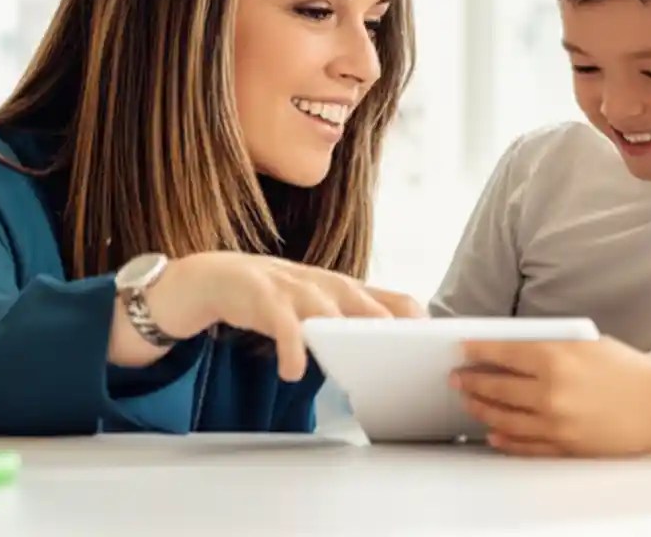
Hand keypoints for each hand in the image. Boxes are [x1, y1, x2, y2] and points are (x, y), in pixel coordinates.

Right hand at [110, 252, 419, 379]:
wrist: (213, 278)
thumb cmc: (275, 298)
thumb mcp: (320, 307)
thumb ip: (350, 326)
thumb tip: (392, 356)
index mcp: (347, 290)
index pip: (396, 300)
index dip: (418, 321)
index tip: (437, 347)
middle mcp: (326, 285)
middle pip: (368, 304)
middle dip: (388, 328)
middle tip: (406, 356)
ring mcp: (294, 288)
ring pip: (327, 308)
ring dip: (342, 332)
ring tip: (357, 360)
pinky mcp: (261, 297)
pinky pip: (281, 325)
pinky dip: (290, 347)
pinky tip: (293, 371)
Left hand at [451, 338, 650, 456]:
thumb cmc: (633, 371)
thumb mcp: (590, 344)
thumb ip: (554, 348)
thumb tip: (519, 353)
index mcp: (557, 357)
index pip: (503, 352)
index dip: (477, 351)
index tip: (462, 349)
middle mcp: (551, 391)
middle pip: (496, 386)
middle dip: (471, 381)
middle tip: (457, 378)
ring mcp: (556, 422)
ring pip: (503, 417)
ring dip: (481, 409)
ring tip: (468, 402)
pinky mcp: (565, 446)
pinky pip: (524, 445)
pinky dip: (504, 439)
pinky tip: (493, 433)